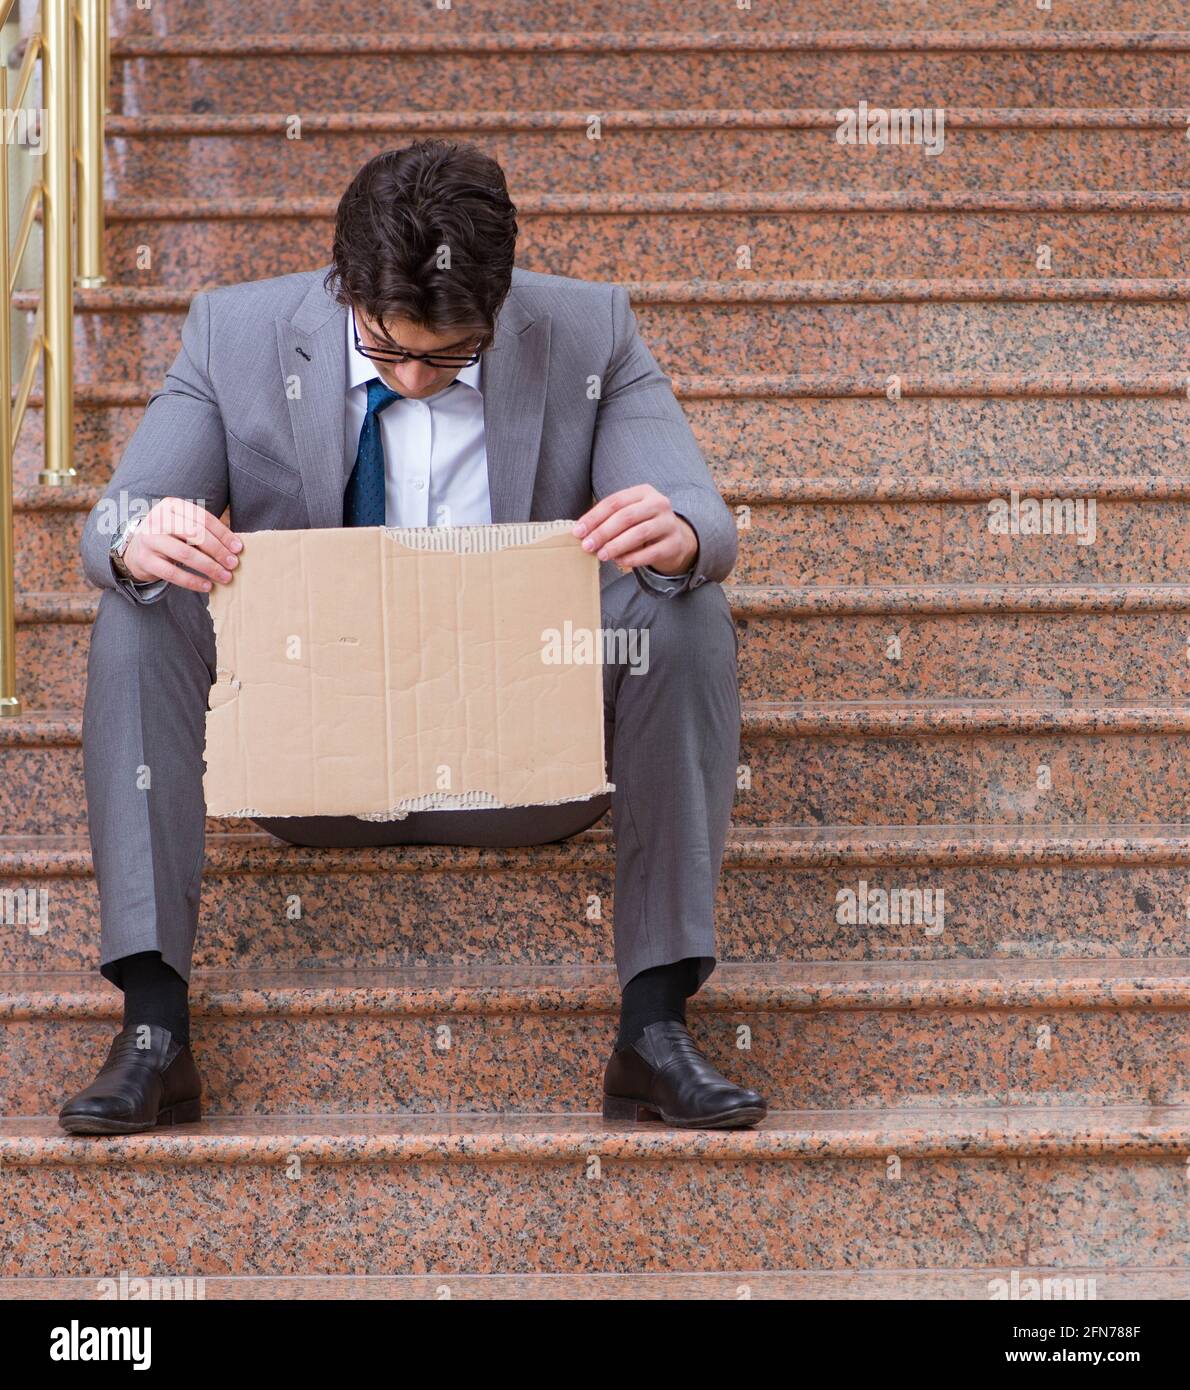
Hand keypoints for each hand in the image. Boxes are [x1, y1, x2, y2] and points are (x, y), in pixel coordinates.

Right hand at [119, 498, 241, 591]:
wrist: (136, 549)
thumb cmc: (171, 536)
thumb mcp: (184, 526)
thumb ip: (205, 531)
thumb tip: (235, 547)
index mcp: (172, 506)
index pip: (203, 518)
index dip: (223, 534)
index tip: (238, 549)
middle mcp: (158, 519)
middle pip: (195, 534)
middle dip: (218, 551)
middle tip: (233, 564)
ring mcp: (149, 539)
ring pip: (185, 554)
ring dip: (209, 567)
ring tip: (225, 577)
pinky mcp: (145, 560)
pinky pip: (173, 573)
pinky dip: (193, 581)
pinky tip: (207, 586)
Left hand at [572, 485, 697, 574]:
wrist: (675, 539)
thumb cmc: (643, 525)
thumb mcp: (629, 515)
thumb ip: (609, 519)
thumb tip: (581, 532)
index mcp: (643, 492)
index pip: (614, 502)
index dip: (594, 517)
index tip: (578, 532)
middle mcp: (659, 503)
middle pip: (626, 516)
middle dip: (603, 532)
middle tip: (587, 546)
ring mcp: (669, 523)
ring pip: (639, 534)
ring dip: (616, 545)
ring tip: (601, 555)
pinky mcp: (674, 543)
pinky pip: (651, 552)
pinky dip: (632, 558)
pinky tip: (619, 561)